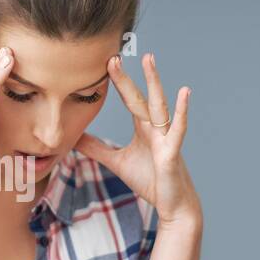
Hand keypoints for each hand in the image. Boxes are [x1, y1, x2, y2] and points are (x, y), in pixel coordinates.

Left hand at [75, 53, 202, 229]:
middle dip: (127, 78)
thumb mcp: (117, 162)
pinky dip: (181, 112)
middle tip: (114, 56)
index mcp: (143, 128)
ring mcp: (165, 137)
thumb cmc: (150, 180)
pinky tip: (185, 92)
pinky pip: (177, 129)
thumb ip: (97, 148)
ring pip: (158, 105)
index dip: (118, 82)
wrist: (172, 204)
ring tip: (149, 60)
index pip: (128, 100)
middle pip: (138, 98)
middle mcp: (155, 127)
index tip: (106, 62)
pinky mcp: (172, 152)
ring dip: (153, 82)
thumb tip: (74, 137)